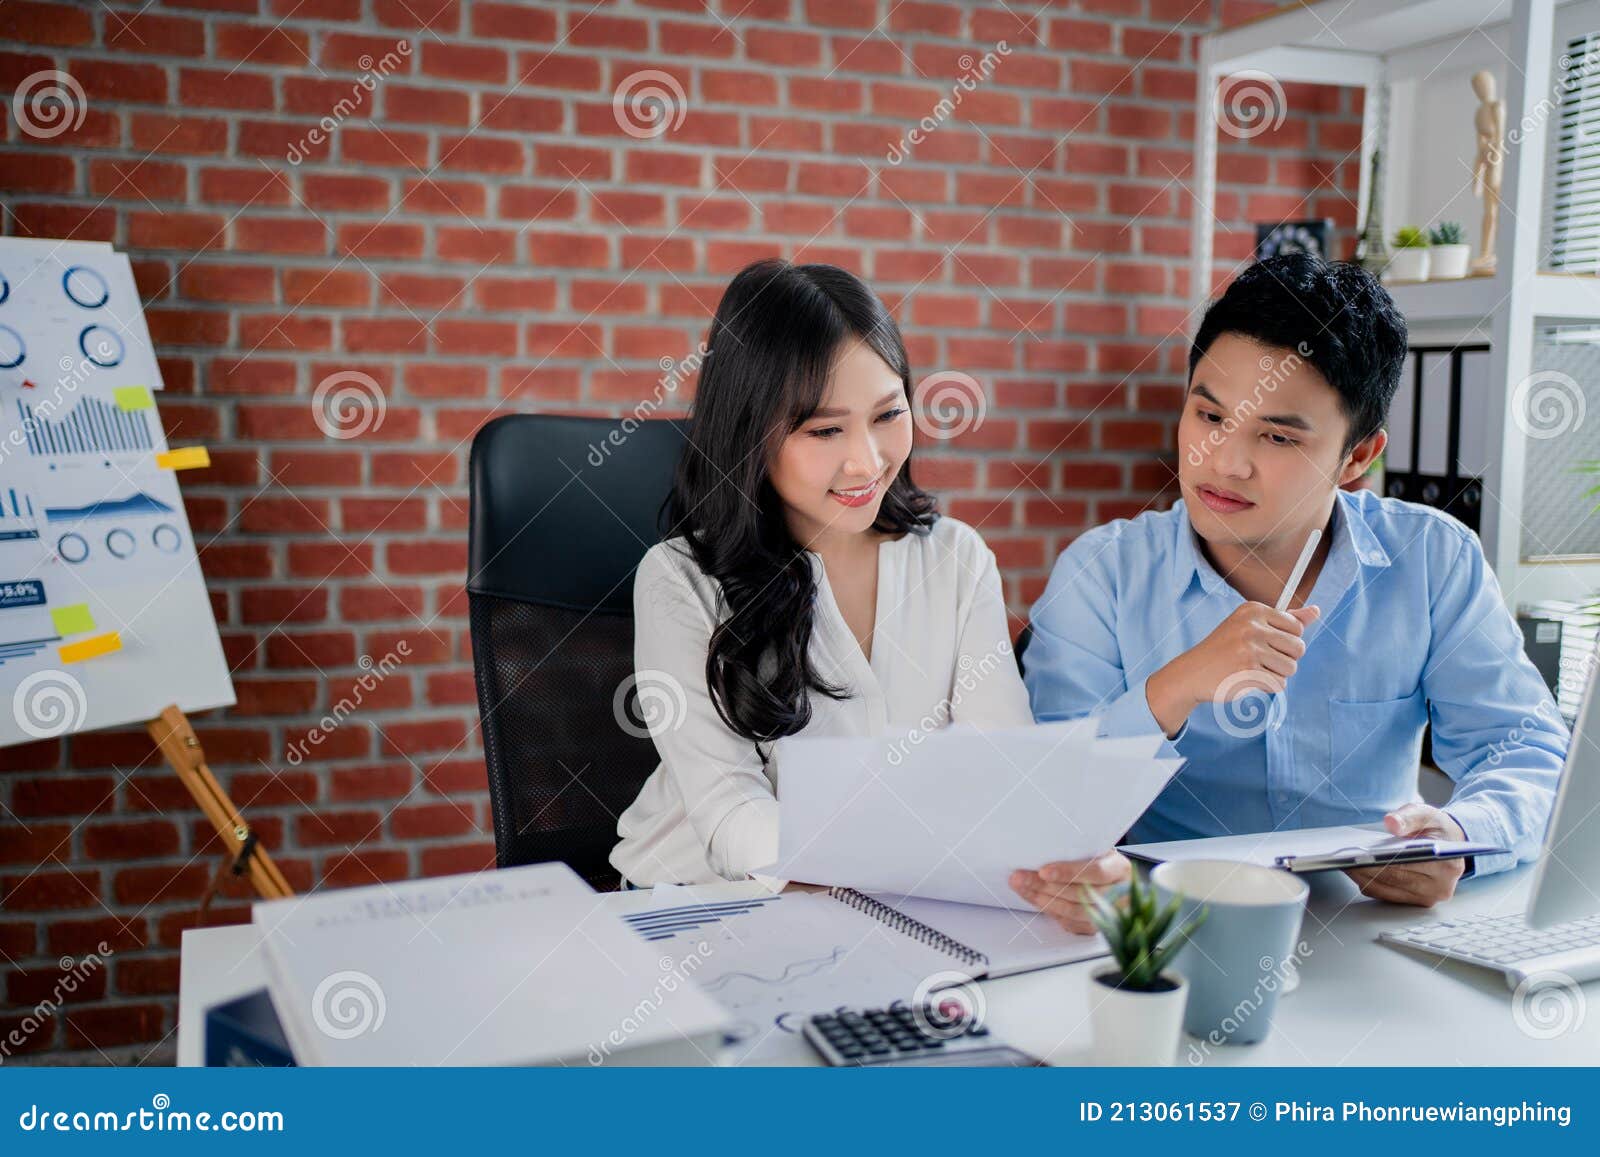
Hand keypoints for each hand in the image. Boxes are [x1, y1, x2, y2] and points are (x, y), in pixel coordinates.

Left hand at [1009, 851, 1130, 933]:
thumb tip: (1040, 850)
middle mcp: (1119, 893)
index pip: (1096, 872)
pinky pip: (1070, 924)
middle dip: (1046, 886)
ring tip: (1023, 888)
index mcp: (1120, 868)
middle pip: (1081, 894)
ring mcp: (1110, 914)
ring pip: (1074, 912)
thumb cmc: (1097, 859)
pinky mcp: (1096, 927)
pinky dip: (1050, 911)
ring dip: (1043, 900)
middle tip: (1021, 878)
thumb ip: (1074, 850)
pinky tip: (1035, 899)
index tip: (1043, 871)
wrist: (1111, 877)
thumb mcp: (1091, 848)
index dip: (1068, 872)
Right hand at [1145, 601, 1319, 736]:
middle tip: (1259, 660)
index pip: (1297, 628)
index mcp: (1254, 609)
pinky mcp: (1248, 672)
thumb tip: (1316, 611)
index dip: (1285, 642)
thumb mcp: (1251, 627)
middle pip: (1299, 648)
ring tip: (1252, 670)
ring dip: (1276, 675)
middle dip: (1284, 659)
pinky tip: (1247, 680)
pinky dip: (1266, 687)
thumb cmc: (1225, 649)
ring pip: (1291, 668)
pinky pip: (1279, 684)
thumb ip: (1286, 619)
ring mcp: (1250, 649)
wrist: (1191, 673)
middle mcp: (1252, 626)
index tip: (1262, 644)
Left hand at [1344, 803, 1466, 906]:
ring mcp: (1426, 898)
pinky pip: (1383, 894)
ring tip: (1343, 861)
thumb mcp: (1425, 814)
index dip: (1380, 860)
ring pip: (1384, 890)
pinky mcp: (1413, 902)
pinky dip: (1367, 881)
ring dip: (1362, 876)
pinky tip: (1354, 868)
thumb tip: (1392, 823)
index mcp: (1446, 866)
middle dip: (1365, 868)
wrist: (1449, 844)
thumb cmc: (1436, 829)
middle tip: (1341, 856)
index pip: (1406, 865)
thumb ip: (1408, 817)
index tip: (1358, 853)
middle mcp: (1439, 888)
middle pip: (1392, 879)